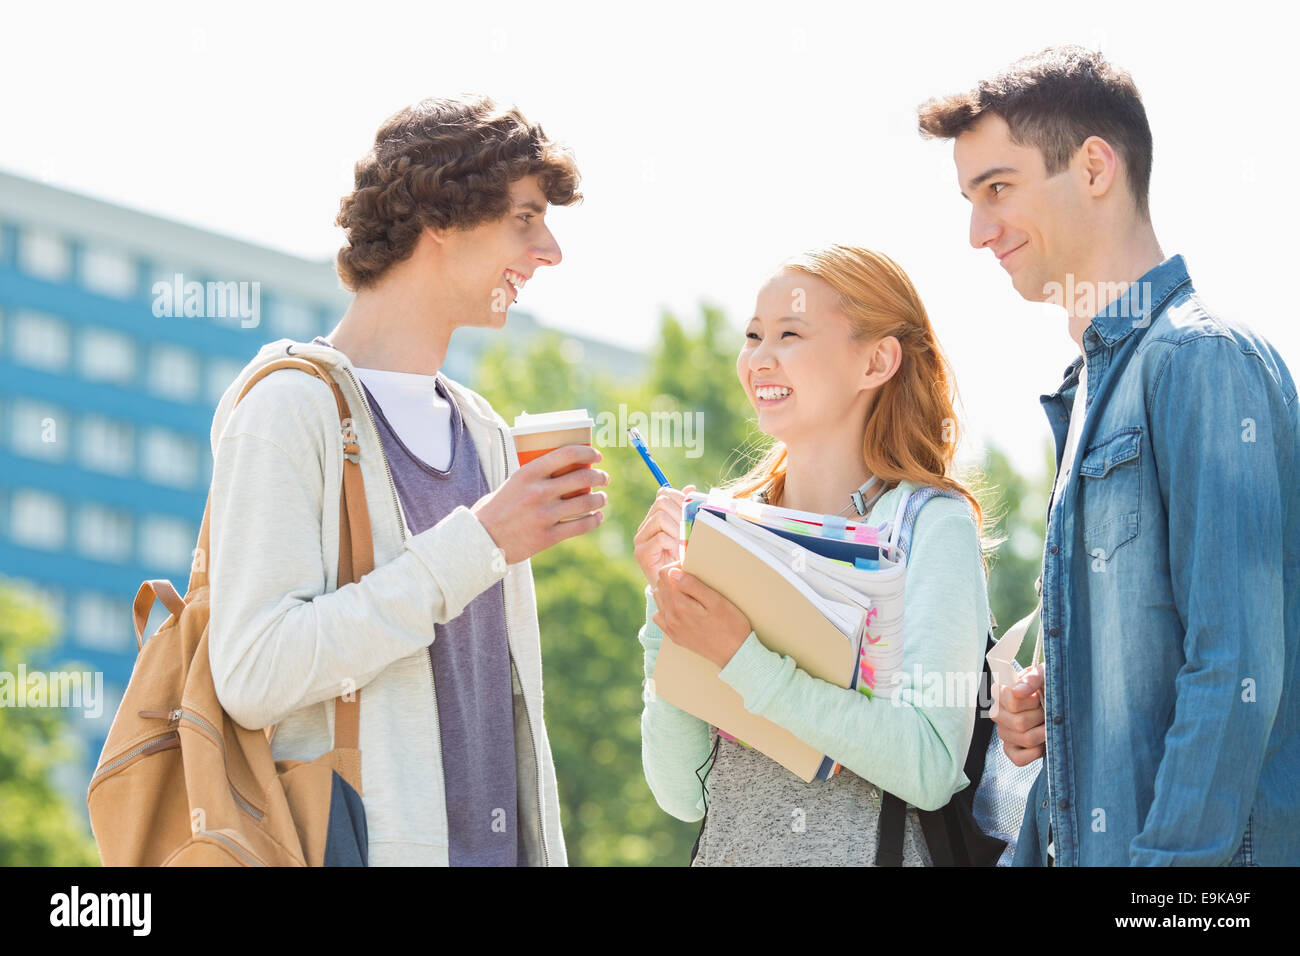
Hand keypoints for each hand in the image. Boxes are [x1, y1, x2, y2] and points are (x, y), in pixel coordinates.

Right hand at [471, 444, 608, 564]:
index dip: (588, 453)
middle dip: (599, 476)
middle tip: (604, 478)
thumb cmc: (495, 510)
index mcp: (527, 473)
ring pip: (586, 502)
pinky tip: (597, 517)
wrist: (481, 541)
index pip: (567, 454)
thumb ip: (534, 477)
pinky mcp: (548, 536)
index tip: (597, 456)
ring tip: (602, 498)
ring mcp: (544, 515)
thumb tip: (564, 468)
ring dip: (600, 498)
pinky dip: (594, 520)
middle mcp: (538, 492)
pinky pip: (581, 525)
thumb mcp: (511, 484)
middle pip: (582, 478)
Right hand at [632, 483, 695, 586]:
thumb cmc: (686, 560)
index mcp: (656, 517)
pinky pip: (660, 537)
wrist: (677, 589)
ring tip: (684, 544)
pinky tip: (678, 553)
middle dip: (681, 513)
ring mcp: (641, 539)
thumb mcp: (691, 532)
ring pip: (661, 517)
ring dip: (678, 529)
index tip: (693, 512)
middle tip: (690, 530)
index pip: (664, 493)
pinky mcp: (641, 553)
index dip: (681, 498)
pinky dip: (673, 543)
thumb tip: (690, 488)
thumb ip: (688, 511)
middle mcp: (645, 526)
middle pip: (662, 501)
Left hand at [651, 565, 749, 669]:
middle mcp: (670, 617)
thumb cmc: (731, 625)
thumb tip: (672, 573)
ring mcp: (671, 628)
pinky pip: (660, 616)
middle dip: (673, 577)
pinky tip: (682, 607)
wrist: (735, 654)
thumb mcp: (716, 601)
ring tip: (689, 592)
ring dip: (669, 591)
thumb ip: (692, 586)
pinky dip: (667, 607)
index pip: (664, 574)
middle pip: (660, 585)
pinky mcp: (674, 636)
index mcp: (679, 605)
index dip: (677, 566)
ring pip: (659, 599)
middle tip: (693, 578)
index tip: (691, 569)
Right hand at [989, 662, 1045, 765]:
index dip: (1031, 701)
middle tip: (1047, 711)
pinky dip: (1035, 753)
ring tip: (1047, 724)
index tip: (1039, 696)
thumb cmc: (1050, 684)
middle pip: (1019, 723)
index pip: (1012, 703)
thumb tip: (1018, 692)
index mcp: (1001, 692)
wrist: (1060, 700)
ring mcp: (1003, 732)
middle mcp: (997, 713)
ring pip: (1025, 739)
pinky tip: (1043, 742)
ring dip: (1044, 733)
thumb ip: (1031, 679)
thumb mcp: (1044, 674)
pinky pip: (1019, 759)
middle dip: (1041, 718)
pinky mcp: (1011, 750)